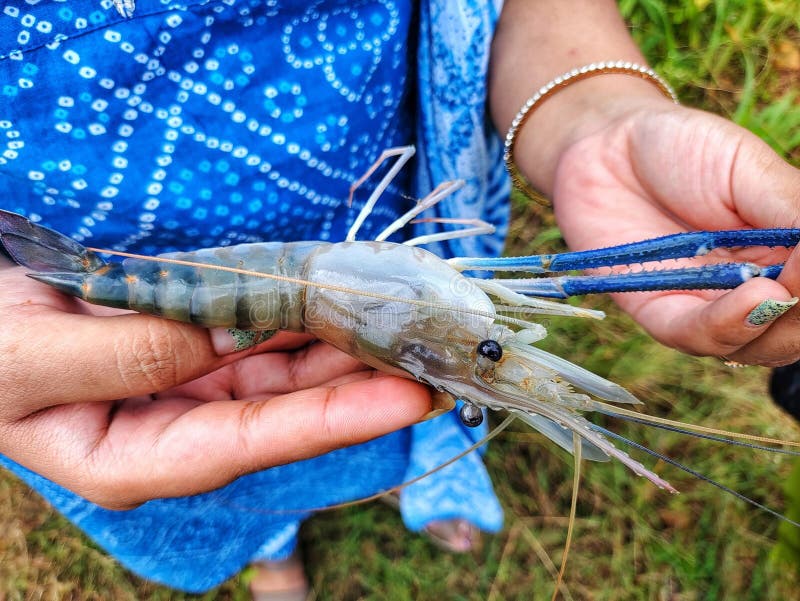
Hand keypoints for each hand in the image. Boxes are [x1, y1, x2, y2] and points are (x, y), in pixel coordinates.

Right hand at [0, 267, 431, 508]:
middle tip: (433, 355)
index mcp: (138, 457)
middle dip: (359, 380)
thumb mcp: (30, 359)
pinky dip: (301, 312)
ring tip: (407, 323)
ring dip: (342, 343)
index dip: (333, 420)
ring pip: (283, 366)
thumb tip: (222, 340)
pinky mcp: (196, 343)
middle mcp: (179, 427)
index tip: (406, 398)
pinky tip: (345, 297)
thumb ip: (128, 355)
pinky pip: (260, 329)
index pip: (253, 443)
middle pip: (286, 408)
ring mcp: (192, 383)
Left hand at [552, 100, 799, 365]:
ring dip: (775, 326)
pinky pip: (696, 337)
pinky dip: (726, 327)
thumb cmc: (681, 148)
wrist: (606, 147)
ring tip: (775, 291)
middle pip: (798, 329)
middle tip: (794, 281)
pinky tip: (749, 302)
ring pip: (760, 344)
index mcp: (791, 253)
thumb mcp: (749, 169)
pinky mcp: (661, 314)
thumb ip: (792, 208)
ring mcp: (711, 306)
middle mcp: (759, 288)